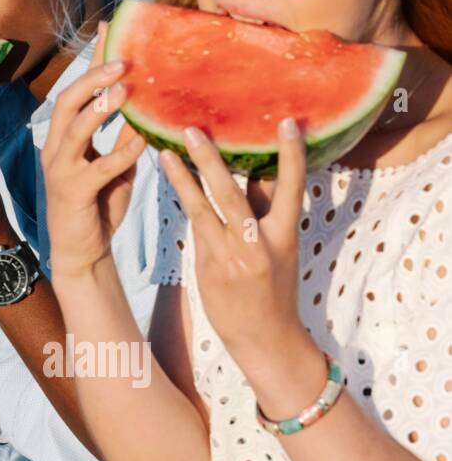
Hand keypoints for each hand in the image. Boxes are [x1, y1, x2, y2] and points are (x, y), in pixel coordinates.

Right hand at [40, 22, 147, 277]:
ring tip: (123, 89)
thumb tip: (149, 110)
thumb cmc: (100, 207)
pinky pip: (98, 166)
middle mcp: (57, 148)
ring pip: (73, 128)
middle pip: (67, 101)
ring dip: (98, 106)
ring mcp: (61, 169)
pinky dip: (120, 152)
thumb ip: (125, 139)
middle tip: (121, 61)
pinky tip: (143, 141)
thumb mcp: (116, 166)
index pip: (78, 90)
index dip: (93, 59)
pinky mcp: (73, 192)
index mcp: (65, 137)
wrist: (83, 253)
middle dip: (92, 78)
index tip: (110, 27)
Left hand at [159, 119, 306, 359]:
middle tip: (194, 129)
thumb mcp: (281, 247)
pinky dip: (183, 197)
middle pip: (234, 195)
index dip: (291, 156)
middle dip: (213, 161)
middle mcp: (261, 244)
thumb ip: (266, 210)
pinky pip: (195, 224)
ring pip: (205, 209)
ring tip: (168, 151)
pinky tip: (168, 174)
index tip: (287, 123)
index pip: (292, 188)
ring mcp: (232, 256)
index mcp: (286, 234)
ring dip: (185, 177)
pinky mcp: (210, 265)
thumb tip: (257, 170)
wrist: (265, 337)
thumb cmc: (272, 285)